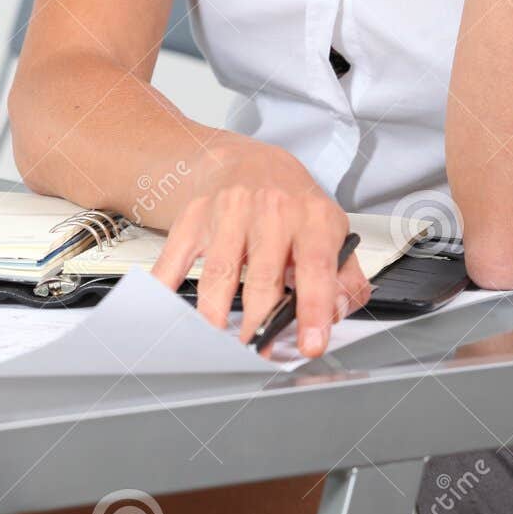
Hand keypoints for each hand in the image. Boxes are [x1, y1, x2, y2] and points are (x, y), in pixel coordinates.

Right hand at [151, 138, 371, 356]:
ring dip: (217, 317)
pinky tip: (168, 313)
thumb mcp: (331, 229)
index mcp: (311, 217)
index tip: (310, 344)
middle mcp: (271, 211)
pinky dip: (167, 290)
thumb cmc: (291, 203)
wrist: (246, 162)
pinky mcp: (194, 219)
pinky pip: (175, 260)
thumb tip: (339, 313)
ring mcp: (228, 213)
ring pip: (218, 275)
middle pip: (262, 279)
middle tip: (259, 352)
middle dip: (260, 324)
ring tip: (222, 344)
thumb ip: (345, 276)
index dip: (315, 309)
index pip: (316, 267)